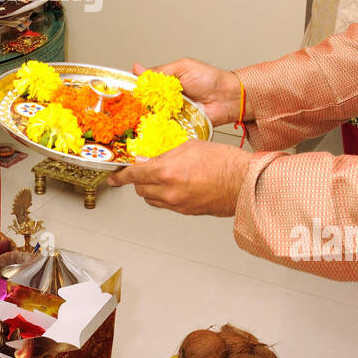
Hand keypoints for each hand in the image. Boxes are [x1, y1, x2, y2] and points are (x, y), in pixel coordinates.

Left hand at [107, 140, 251, 216]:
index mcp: (166, 172)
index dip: (120, 176)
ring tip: (161, 177)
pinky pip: (166, 205)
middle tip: (143, 170)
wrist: (243, 182)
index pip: (133, 175)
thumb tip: (149, 159)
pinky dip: (163, 196)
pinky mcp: (186, 211)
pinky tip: (174, 185)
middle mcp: (168, 191)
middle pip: (139, 189)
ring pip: (151, 199)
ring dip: (150, 189)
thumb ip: (165, 154)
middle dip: (138, 179)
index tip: (114, 177)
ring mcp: (177, 204)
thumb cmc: (223, 161)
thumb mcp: (189, 146)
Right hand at [131, 58, 245, 126]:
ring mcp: (170, 112)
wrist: (227, 98)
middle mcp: (165, 98)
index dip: (131, 88)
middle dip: (134, 105)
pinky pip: (164, 127)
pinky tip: (149, 128)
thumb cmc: (209, 79)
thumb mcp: (182, 68)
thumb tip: (137, 68)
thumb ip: (160, 71)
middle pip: (143, 103)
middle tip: (124, 107)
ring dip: (144, 117)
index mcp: (165, 81)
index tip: (119, 90)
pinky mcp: (177, 125)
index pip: (143, 85)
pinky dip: (157, 127)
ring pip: (151, 116)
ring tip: (133, 119)